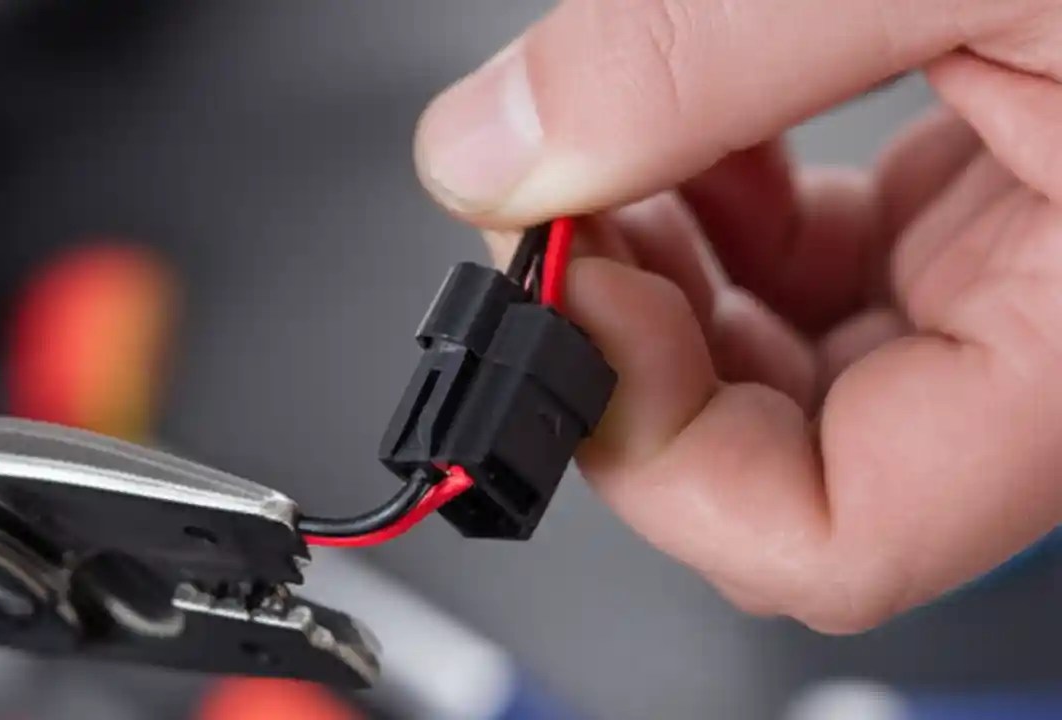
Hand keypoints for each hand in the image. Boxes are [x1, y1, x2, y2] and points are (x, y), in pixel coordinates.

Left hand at [414, 0, 1061, 632]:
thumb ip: (701, 54)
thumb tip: (497, 151)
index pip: (840, 539)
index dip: (664, 455)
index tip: (576, 301)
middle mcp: (1056, 337)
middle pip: (779, 456)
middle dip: (640, 343)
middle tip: (559, 212)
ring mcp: (1015, 273)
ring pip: (778, 362)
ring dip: (662, 269)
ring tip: (608, 146)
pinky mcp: (984, 201)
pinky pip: (813, 265)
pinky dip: (715, 204)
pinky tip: (688, 125)